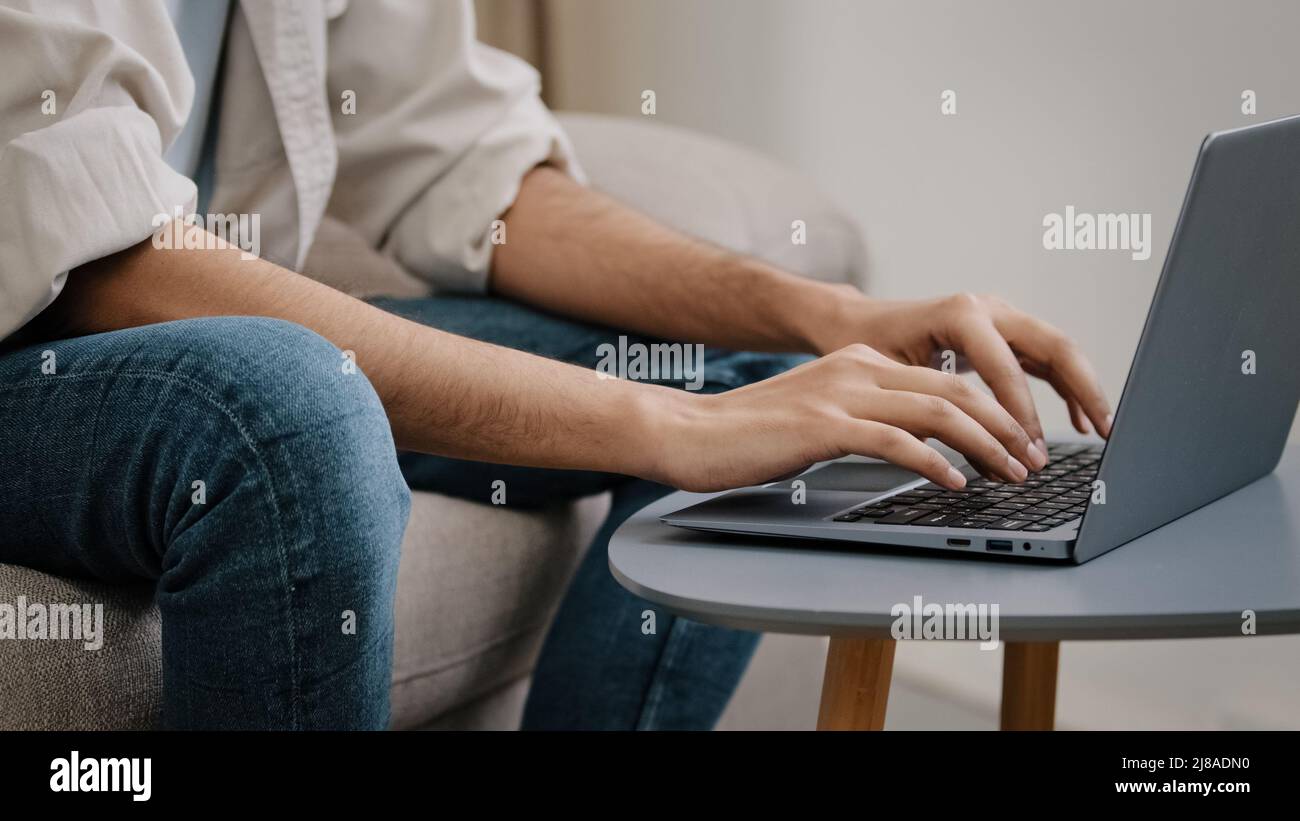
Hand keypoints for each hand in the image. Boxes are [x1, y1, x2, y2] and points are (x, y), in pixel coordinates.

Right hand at [653, 343, 1046, 492]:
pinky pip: (895, 441)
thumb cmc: (749, 435)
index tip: (1017, 445)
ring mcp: (840, 394)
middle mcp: (857, 368)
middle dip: (1004, 428)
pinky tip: (954, 484)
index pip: (945, 382)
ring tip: (1010, 475)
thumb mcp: (818, 418)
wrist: (689, 431)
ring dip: (984, 446)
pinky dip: (934, 463)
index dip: (991, 412)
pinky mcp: (823, 425)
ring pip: (937, 411)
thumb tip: (914, 449)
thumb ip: (864, 422)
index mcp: (860, 363)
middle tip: (1032, 462)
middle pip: (954, 391)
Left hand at [817, 292, 1111, 449]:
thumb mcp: (891, 376)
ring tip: (1101, 430)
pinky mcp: (1003, 334)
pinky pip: (1045, 360)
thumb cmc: (865, 346)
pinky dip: (1065, 389)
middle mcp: (988, 309)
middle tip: (1104, 432)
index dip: (1023, 415)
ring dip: (1083, 390)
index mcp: (962, 314)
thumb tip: (967, 451)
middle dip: (1083, 391)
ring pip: (1058, 351)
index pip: (1008, 370)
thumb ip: (928, 406)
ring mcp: (1000, 318)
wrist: (856, 322)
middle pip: (1054, 347)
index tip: (1030, 453)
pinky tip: (1078, 422)